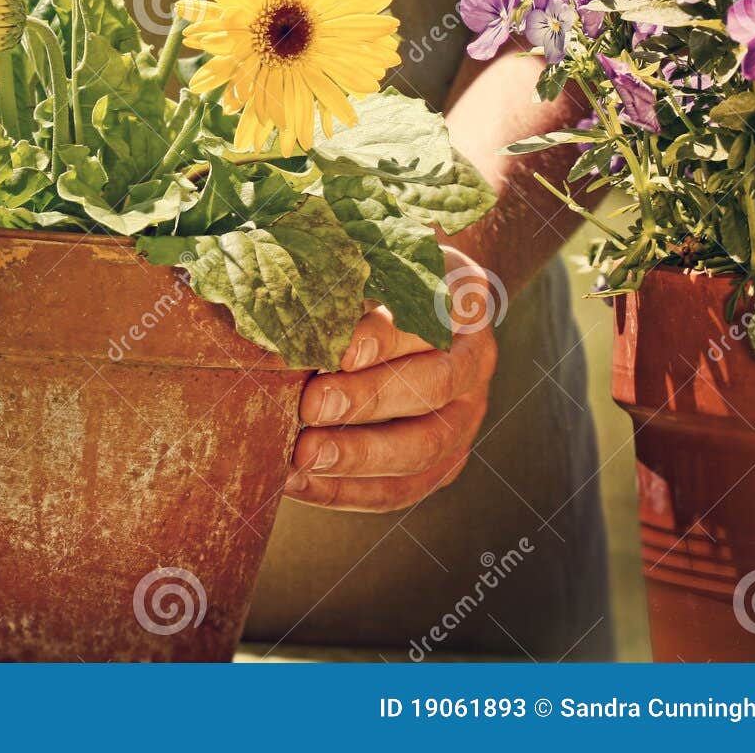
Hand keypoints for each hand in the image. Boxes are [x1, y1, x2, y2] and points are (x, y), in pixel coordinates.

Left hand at [285, 247, 498, 511]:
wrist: (409, 311)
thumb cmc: (373, 280)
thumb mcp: (365, 264)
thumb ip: (338, 280)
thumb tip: (281, 297)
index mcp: (460, 305)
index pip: (430, 323)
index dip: (386, 340)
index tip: (339, 351)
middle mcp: (473, 363)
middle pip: (432, 388)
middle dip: (368, 400)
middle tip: (310, 404)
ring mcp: (463, 418)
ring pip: (422, 447)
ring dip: (359, 454)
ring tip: (303, 454)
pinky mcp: (442, 463)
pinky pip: (399, 489)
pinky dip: (345, 491)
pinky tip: (297, 483)